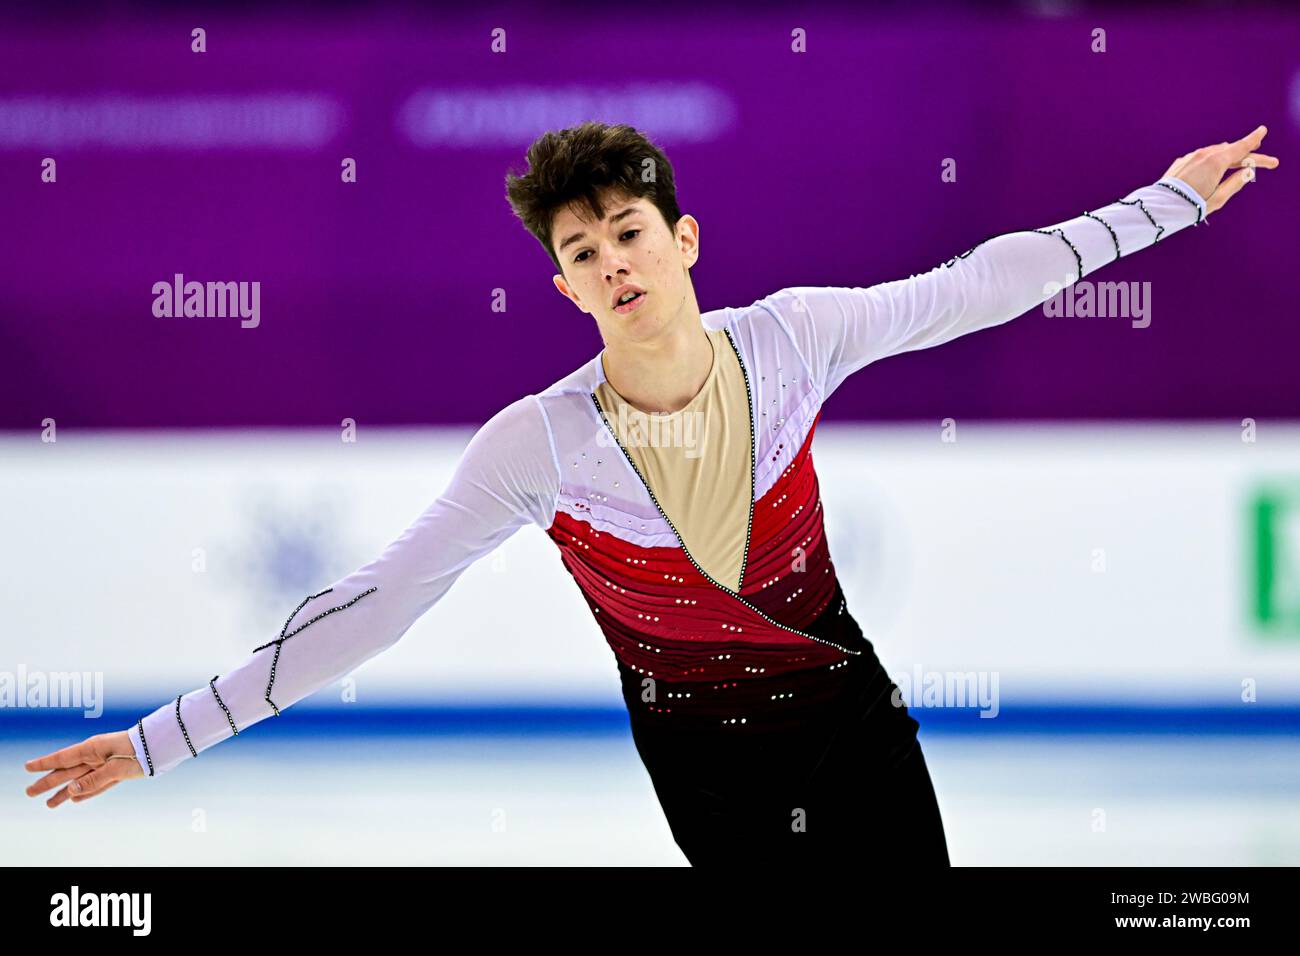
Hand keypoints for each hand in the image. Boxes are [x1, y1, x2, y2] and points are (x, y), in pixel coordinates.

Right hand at [24, 730, 143, 807]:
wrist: (164, 745)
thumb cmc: (141, 751)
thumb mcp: (117, 767)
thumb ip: (94, 780)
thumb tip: (71, 791)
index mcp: (94, 749)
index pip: (63, 758)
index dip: (44, 764)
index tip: (27, 767)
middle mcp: (97, 756)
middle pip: (67, 772)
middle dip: (47, 782)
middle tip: (29, 792)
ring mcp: (106, 764)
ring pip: (80, 781)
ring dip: (64, 792)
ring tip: (48, 804)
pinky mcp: (117, 773)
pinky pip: (97, 785)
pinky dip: (85, 792)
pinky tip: (75, 799)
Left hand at [1163, 125, 1279, 217]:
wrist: (1159, 208)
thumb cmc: (1190, 207)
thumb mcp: (1218, 198)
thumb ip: (1235, 183)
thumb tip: (1248, 171)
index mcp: (1216, 162)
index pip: (1241, 147)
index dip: (1254, 140)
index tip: (1263, 131)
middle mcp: (1204, 155)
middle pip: (1230, 150)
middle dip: (1246, 151)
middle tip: (1258, 149)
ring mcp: (1191, 157)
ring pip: (1215, 152)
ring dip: (1229, 154)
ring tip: (1239, 157)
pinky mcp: (1181, 162)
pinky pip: (1202, 157)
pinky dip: (1213, 158)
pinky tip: (1215, 163)